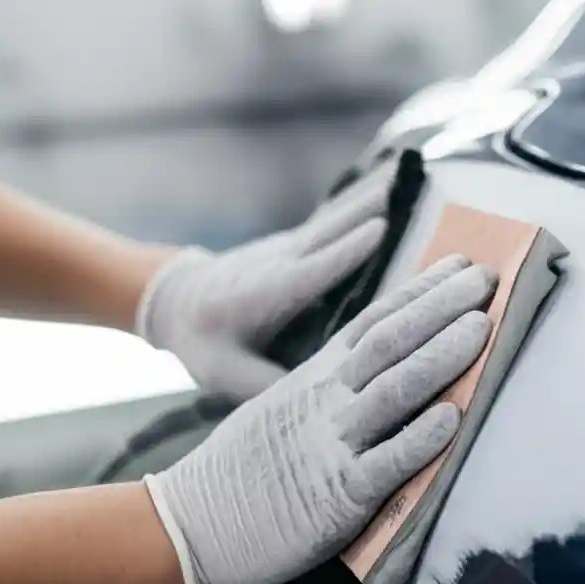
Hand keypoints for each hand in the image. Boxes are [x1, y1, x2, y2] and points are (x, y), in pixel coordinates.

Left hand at [137, 173, 400, 399]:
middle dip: (368, 211)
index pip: (312, 269)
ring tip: (405, 176)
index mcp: (267, 293)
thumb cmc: (204, 341)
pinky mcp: (297, 243)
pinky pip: (334, 221)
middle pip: (330, 231)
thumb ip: (268, 385)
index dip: (345, 251)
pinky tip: (389, 187)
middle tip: (408, 191)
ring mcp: (289, 247)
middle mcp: (281, 262)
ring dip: (369, 197)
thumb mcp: (225, 372)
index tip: (380, 229)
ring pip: (334, 218)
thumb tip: (321, 407)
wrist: (176, 300)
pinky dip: (362, 204)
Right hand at [144, 255, 495, 583]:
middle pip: (391, 340)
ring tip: (483, 328)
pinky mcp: (338, 496)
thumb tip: (386, 362)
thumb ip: (334, 382)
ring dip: (442, 356)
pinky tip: (453, 418)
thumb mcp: (288, 406)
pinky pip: (386, 463)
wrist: (193, 524)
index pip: (377, 320)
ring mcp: (332, 444)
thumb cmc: (247, 468)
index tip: (464, 265)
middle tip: (489, 279)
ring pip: (395, 390)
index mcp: (317, 376)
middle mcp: (326, 400)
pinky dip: (420, 439)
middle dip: (443, 307)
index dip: (423, 290)